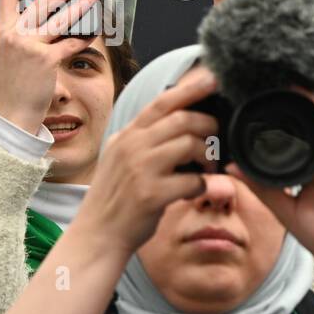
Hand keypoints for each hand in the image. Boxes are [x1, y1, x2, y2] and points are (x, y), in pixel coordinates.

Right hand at [0, 0, 98, 131]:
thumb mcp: (11, 55)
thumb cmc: (15, 86)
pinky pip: (71, 43)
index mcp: (3, 32)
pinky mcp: (47, 60)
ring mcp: (30, 47)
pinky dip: (85, 36)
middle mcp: (15, 36)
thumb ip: (23, 35)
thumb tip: (46, 19)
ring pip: (61, 20)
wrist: (13, 113)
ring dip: (81, 6)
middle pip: (42, 4)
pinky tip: (95, 29)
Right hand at [72, 68, 219, 255]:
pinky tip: (195, 190)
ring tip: (207, 168)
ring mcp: (140, 170)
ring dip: (207, 156)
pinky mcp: (151, 194)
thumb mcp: (122, 157)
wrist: (98, 234)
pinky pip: (193, 180)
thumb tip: (182, 119)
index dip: (191, 89)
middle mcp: (131, 147)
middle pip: (182, 119)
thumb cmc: (118, 197)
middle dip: (208, 125)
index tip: (213, 79)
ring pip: (189, 145)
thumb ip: (145, 138)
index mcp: (127, 135)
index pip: (162, 102)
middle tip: (215, 139)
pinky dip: (202, 184)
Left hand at [226, 91, 313, 285]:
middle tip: (268, 87)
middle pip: (309, 129)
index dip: (276, 124)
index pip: (293, 140)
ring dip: (307, 108)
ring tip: (287, 87)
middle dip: (291, 109)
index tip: (256, 107)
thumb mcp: (284, 209)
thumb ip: (261, 187)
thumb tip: (233, 167)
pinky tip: (310, 107)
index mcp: (312, 171)